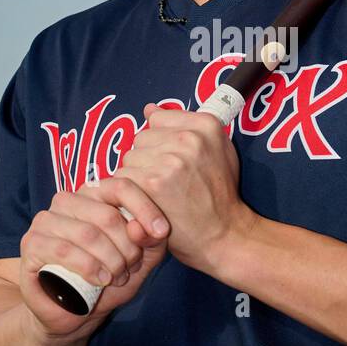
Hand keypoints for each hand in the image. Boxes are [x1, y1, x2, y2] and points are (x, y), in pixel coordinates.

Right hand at [19, 176, 170, 339]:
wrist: (72, 312)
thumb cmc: (107, 279)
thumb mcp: (141, 259)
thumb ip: (152, 240)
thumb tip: (143, 227)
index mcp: (92, 194)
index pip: (121, 186)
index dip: (145, 208)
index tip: (162, 232)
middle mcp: (67, 201)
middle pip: (107, 215)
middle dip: (127, 247)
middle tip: (131, 268)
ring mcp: (45, 220)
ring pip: (88, 234)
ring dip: (110, 261)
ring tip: (116, 278)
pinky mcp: (32, 244)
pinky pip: (65, 251)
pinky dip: (89, 268)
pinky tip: (100, 281)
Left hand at [118, 101, 256, 274]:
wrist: (224, 235)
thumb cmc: (220, 196)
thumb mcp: (220, 151)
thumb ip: (187, 126)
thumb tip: (149, 109)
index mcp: (206, 125)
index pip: (157, 118)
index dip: (161, 143)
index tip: (174, 162)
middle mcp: (188, 138)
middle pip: (141, 138)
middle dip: (147, 159)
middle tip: (168, 184)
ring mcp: (169, 160)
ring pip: (129, 159)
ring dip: (137, 177)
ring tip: (160, 195)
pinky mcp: (151, 183)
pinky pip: (122, 178)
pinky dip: (130, 194)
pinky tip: (148, 204)